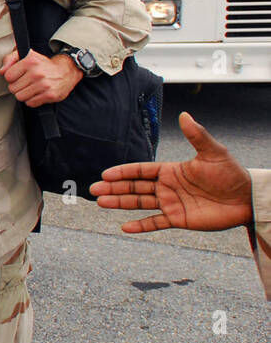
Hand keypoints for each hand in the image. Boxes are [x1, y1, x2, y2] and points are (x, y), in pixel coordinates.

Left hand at [0, 49, 81, 106]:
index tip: (18, 76)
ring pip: (20, 97)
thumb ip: (10, 59)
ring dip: (24, 94)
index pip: (8, 76)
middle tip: (26, 82)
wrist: (66, 71)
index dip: (12, 77)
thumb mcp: (26, 55)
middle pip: (13, 88)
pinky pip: (30, 103)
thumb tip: (1, 71)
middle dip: (17, 87)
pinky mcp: (49, 95)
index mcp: (30, 61)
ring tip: (31, 88)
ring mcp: (44, 85)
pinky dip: (32, 100)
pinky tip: (38, 93)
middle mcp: (37, 73)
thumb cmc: (42, 64)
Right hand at [90, 112, 253, 232]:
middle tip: (94, 190)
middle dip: (114, 188)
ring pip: (139, 204)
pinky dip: (141, 226)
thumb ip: (196, 135)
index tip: (106, 174)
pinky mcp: (178, 219)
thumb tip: (185, 115)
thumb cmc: (231, 174)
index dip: (123, 172)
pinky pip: (155, 223)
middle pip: (134, 187)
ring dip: (120, 203)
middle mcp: (166, 187)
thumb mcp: (213, 153)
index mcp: (170, 170)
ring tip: (101, 203)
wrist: (247, 198)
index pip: (141, 170)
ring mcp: (171, 203)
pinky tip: (125, 227)